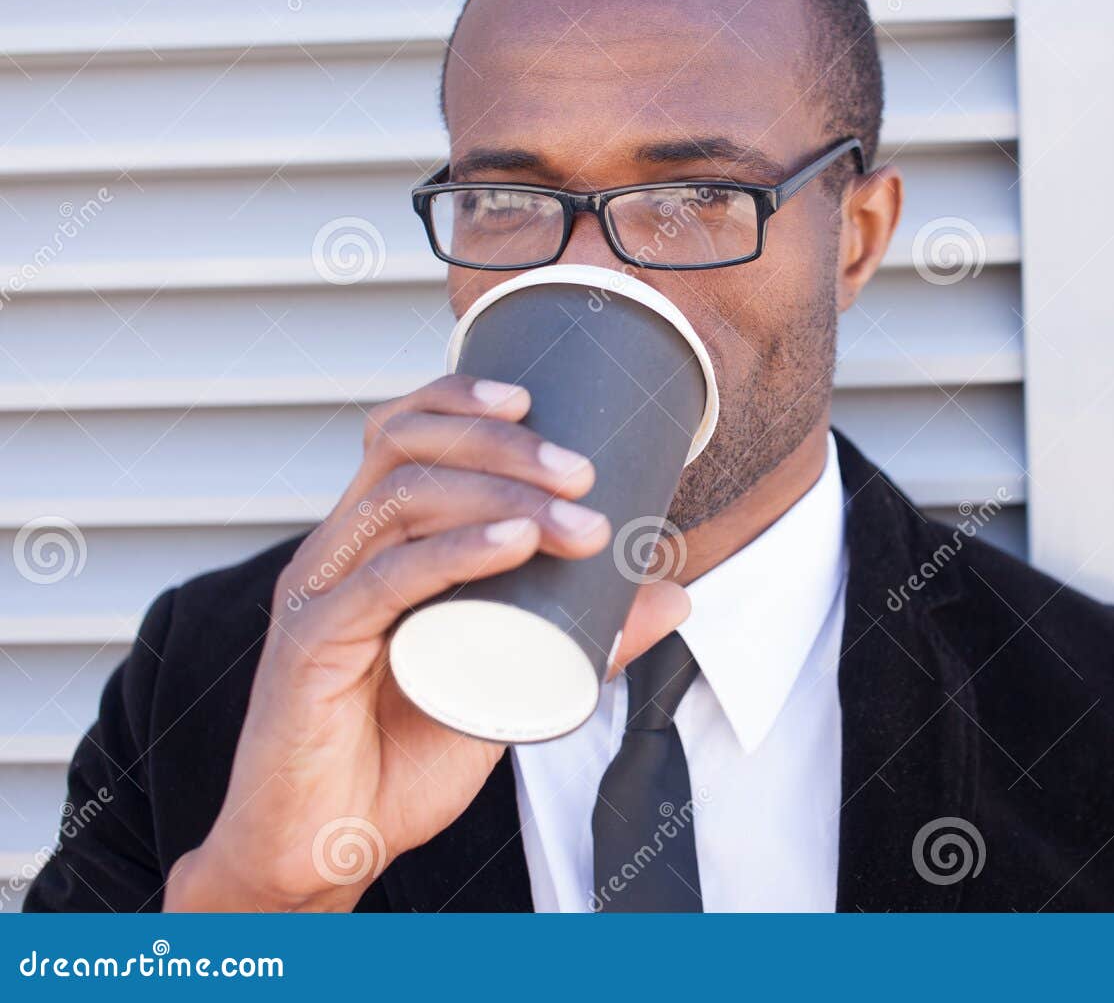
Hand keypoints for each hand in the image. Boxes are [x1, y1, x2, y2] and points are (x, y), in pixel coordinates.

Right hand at [164, 375, 687, 911]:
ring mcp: (317, 594)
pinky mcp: (308, 648)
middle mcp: (335, 552)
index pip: (400, 434)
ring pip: (401, 500)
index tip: (538, 400)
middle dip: (502, 443)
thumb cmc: (400, 756)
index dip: (460, 400)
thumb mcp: (507, 682)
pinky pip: (383, 581)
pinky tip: (515, 544)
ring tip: (576, 519)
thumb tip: (672, 593)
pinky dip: (458, 552)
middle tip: (584, 473)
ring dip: (500, 493)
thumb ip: (581, 636)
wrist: (324, 846)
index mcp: (369, 543)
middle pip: (404, 448)